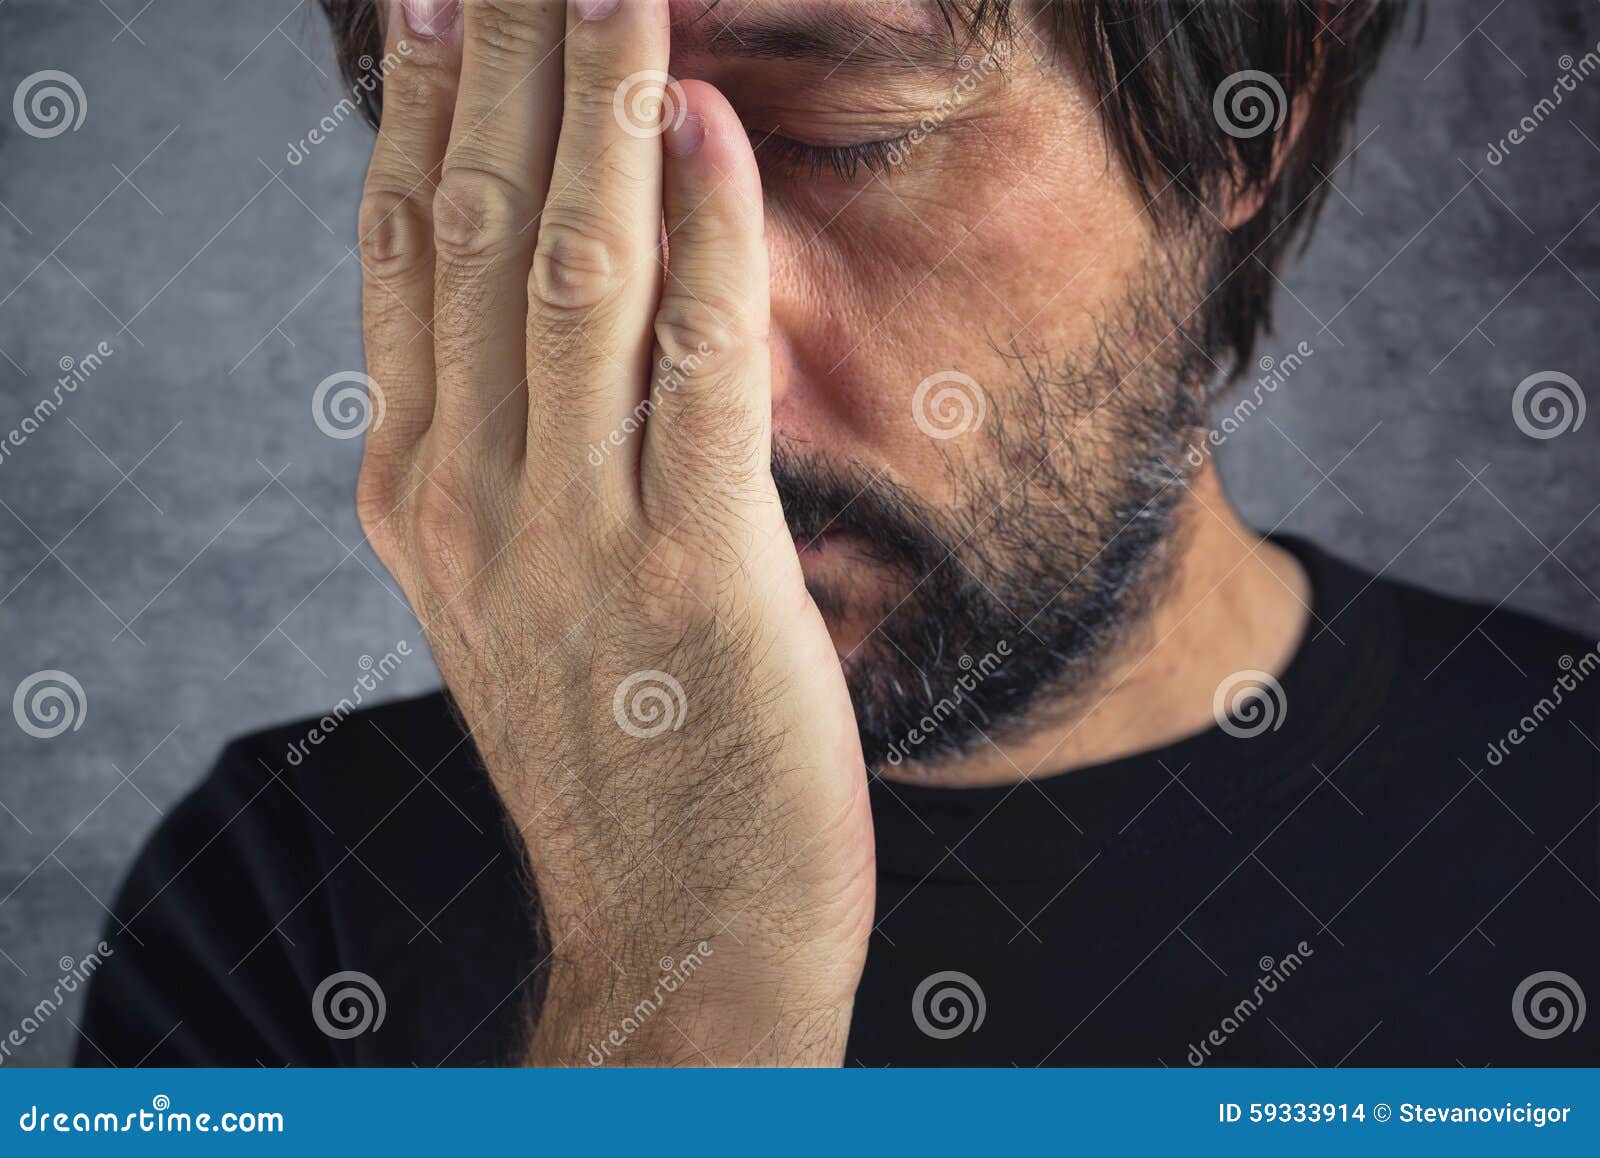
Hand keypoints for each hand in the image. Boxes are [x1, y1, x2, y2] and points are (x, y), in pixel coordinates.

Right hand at [353, 0, 873, 1064]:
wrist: (677, 934)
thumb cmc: (618, 754)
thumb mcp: (525, 594)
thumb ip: (516, 454)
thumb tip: (551, 315)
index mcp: (418, 494)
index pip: (407, 257)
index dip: (425, 109)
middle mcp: (467, 498)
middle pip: (477, 231)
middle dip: (506, 61)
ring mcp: (570, 537)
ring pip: (570, 273)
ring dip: (596, 101)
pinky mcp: (693, 576)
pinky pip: (691, 373)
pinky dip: (701, 239)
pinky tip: (705, 127)